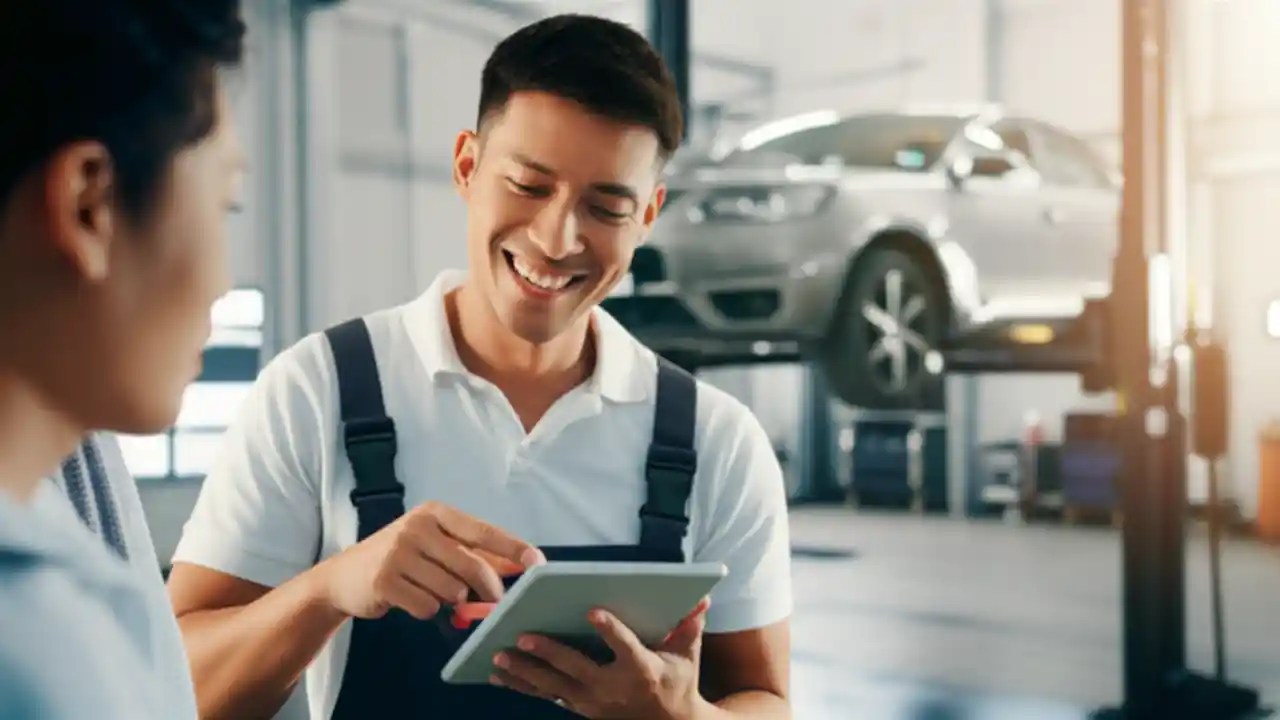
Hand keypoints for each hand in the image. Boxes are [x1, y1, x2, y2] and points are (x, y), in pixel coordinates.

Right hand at [313, 501, 544, 619]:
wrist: (343, 577)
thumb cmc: (401, 559)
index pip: (483, 531)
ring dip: (450, 600)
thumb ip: (475, 553)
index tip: (538, 563)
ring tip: (432, 592)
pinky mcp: (385, 581)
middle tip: (495, 602)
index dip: (513, 548)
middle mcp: (416, 527)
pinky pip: (427, 607)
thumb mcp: (436, 545)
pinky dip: (426, 610)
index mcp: (434, 513)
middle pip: (472, 566)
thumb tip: (519, 565)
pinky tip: (410, 600)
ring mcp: (398, 553)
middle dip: (489, 590)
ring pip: (451, 591)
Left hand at [491, 597, 711, 718]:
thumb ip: (690, 625)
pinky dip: (521, 686)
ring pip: (554, 686)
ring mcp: (594, 702)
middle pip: (577, 669)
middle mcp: (614, 688)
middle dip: (549, 654)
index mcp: (642, 669)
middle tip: (524, 637)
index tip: (593, 611)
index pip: (625, 647)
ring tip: (499, 657)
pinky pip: (546, 696)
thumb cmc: (678, 682)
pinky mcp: (580, 708)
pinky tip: (498, 675)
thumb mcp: (688, 655)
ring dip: (525, 673)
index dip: (610, 630)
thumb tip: (702, 598)